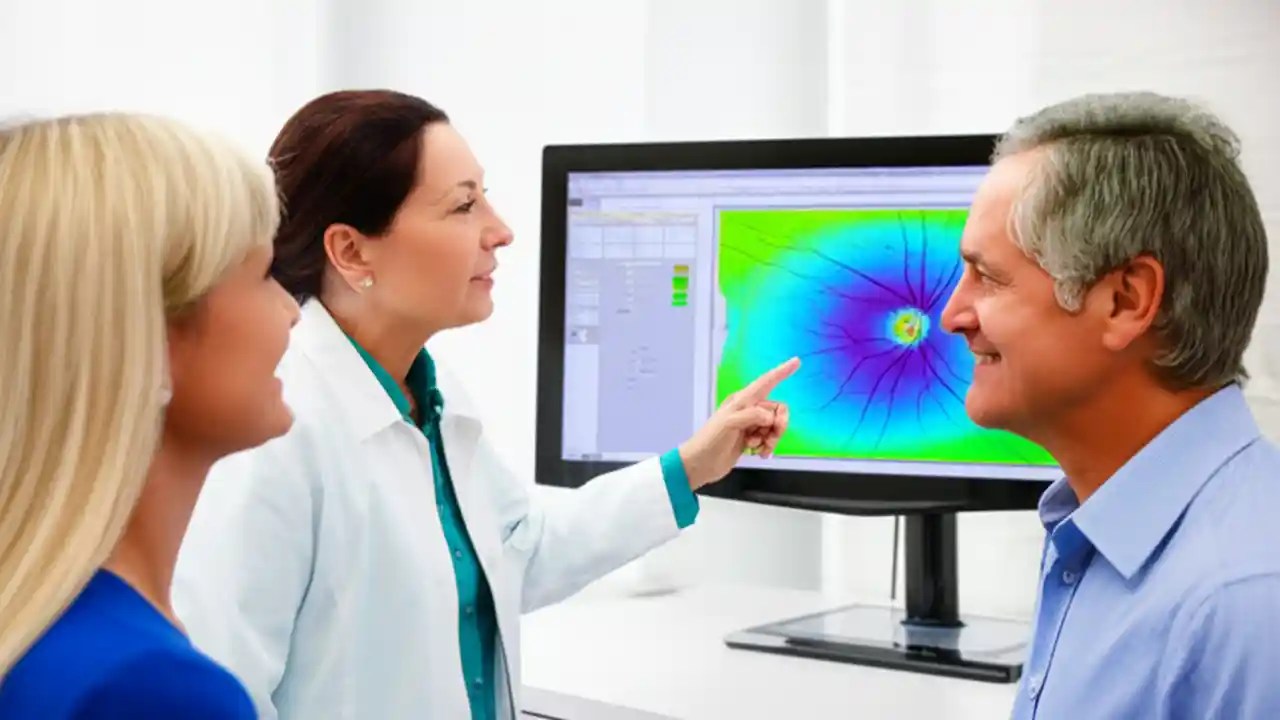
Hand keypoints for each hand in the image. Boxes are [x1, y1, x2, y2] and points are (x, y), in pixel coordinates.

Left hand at [677, 357, 799, 490]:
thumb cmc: (709, 441)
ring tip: (759, 448)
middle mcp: (747, 409)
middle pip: (777, 410)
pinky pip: (769, 437)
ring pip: (774, 426)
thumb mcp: (729, 423)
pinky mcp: (750, 438)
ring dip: (772, 438)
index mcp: (741, 400)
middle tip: (771, 438)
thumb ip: (752, 415)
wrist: (700, 464)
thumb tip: (770, 417)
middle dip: (779, 425)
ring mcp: (749, 424)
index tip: (796, 362)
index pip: (766, 382)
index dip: (781, 372)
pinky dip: (767, 446)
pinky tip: (758, 452)